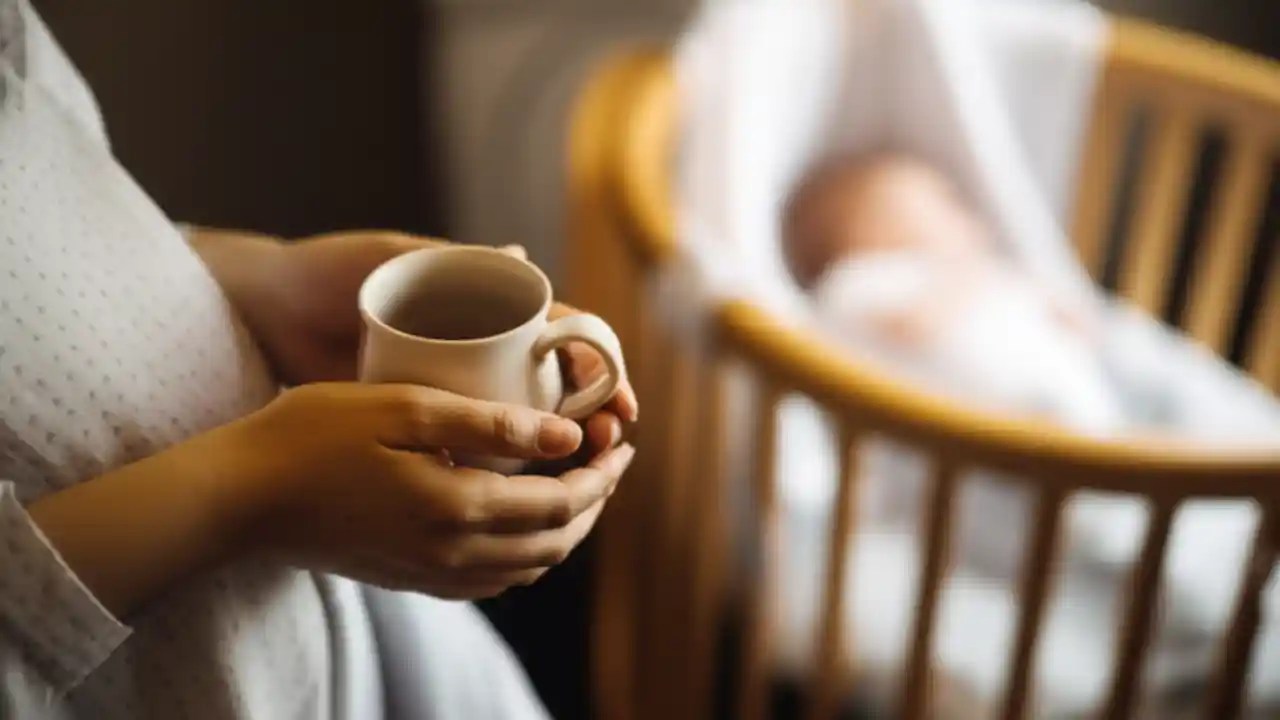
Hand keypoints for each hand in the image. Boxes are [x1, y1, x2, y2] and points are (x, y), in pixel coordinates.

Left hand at [191, 229, 637, 452]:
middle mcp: (481, 350)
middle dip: (591, 419)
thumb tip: (520, 253)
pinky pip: (472, 449)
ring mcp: (454, 388)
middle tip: (606, 450)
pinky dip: (500, 472)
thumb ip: (449, 255)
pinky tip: (515, 498)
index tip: (620, 404)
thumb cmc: (328, 271)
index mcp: (487, 308)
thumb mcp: (391, 258)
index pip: (564, 338)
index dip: (600, 369)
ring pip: (522, 426)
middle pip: (556, 389)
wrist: (263, 309)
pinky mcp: (421, 421)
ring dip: (555, 455)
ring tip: (572, 481)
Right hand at [226, 382, 635, 598]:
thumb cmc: (314, 435)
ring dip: (563, 532)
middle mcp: (453, 554)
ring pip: (525, 568)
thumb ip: (491, 425)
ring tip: (577, 489)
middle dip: (594, 505)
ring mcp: (429, 573)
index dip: (603, 475)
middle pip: (554, 544)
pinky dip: (523, 554)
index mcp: (460, 509)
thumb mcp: (406, 408)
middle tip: (610, 463)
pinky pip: (489, 581)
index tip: (622, 443)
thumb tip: (568, 438)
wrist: (241, 498)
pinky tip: (517, 522)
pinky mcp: (407, 577)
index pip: (563, 504)